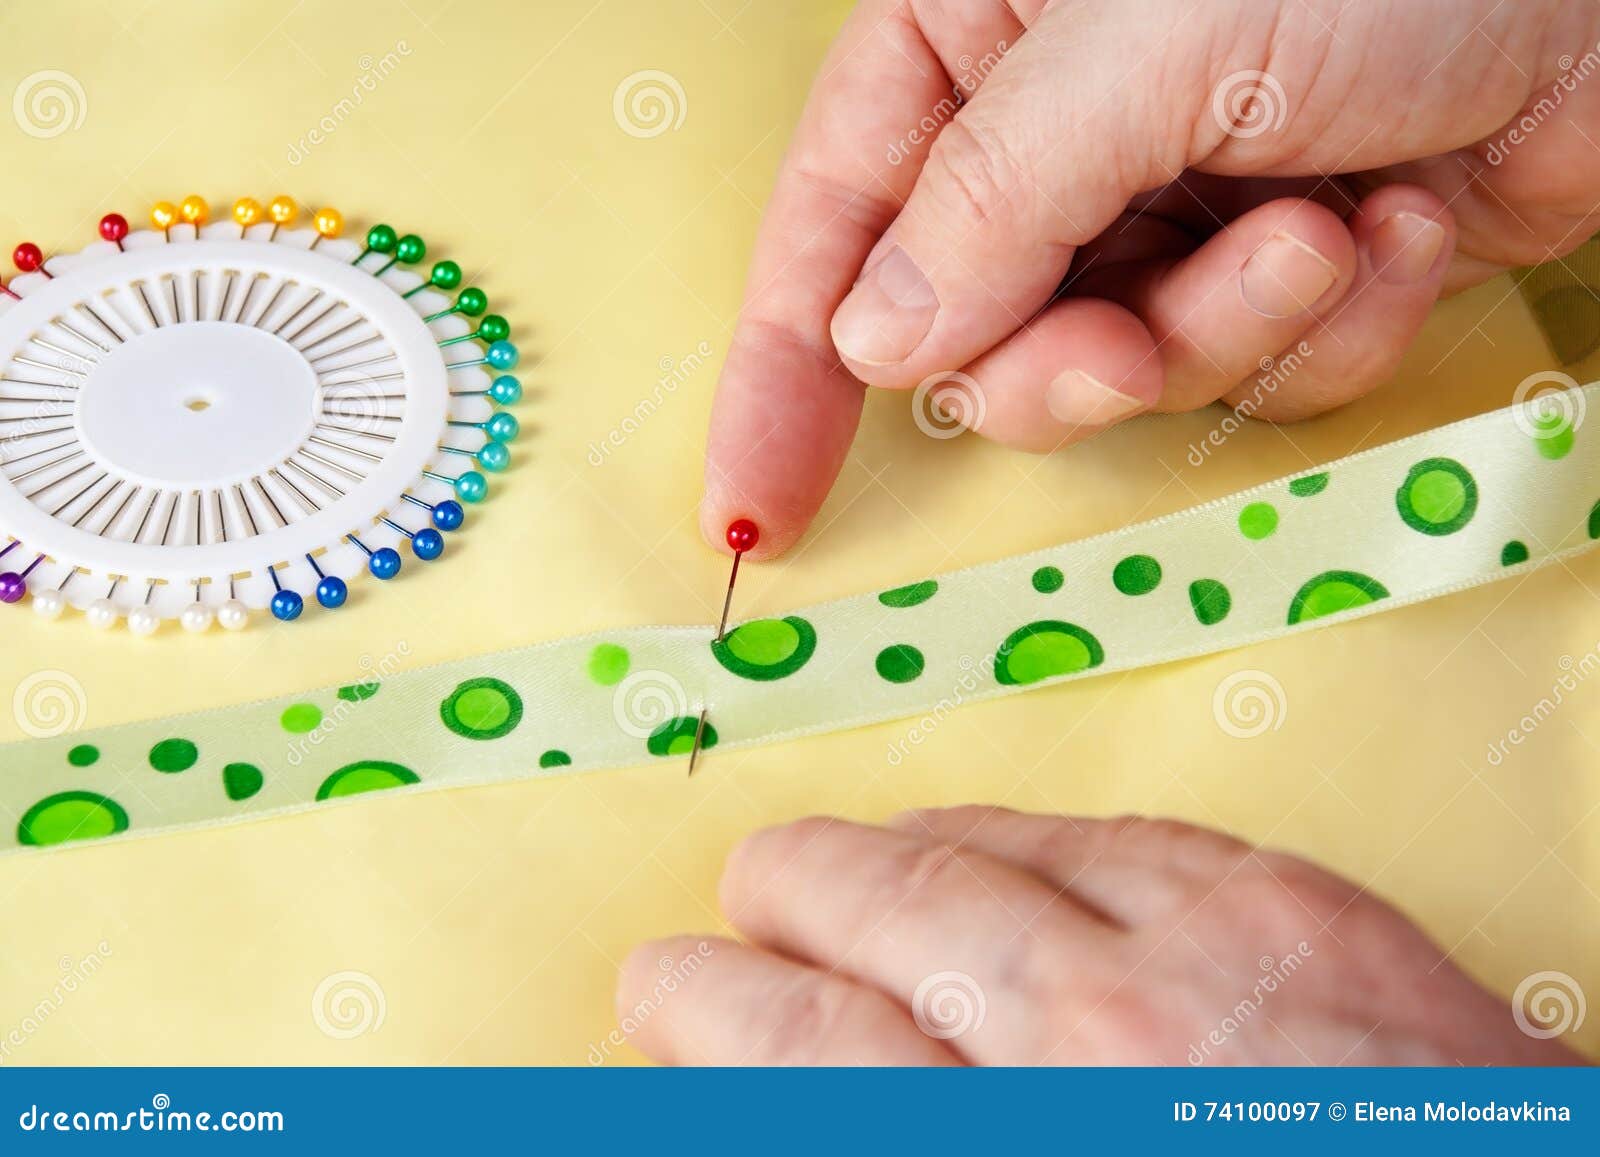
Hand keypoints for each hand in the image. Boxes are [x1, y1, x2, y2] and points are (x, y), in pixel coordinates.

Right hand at [617, 809, 1583, 1064]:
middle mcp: (1097, 1045)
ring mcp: (1208, 956)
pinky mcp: (1304, 906)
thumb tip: (826, 1079)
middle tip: (725, 911)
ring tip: (825, 864)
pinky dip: (1020, 833)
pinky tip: (989, 840)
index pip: (810, 1055)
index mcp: (1024, 1128)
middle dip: (777, 905)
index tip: (659, 993)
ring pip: (985, 856)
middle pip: (879, 923)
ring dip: (884, 852)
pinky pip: (1113, 836)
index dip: (713, 1015)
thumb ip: (913, 1123)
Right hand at [701, 0, 1599, 556]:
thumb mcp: (1144, 45)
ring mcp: (1175, 203)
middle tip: (1131, 342)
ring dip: (1228, 328)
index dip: (783, 375)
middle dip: (1068, 364)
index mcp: (978, 36)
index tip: (753, 508)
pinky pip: (1259, 368)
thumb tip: (877, 344)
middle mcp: (1062, 130)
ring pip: (1125, 367)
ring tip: (1325, 235)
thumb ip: (990, 205)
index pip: (834, 223)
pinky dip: (1336, 326)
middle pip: (981, 332)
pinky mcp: (1289, 264)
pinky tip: (1410, 226)